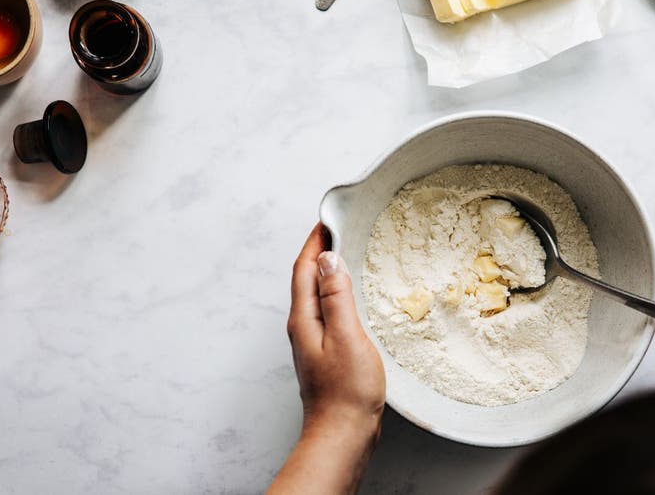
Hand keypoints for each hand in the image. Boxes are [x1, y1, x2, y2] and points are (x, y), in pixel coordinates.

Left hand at [287, 224, 384, 432]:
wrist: (343, 434)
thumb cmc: (346, 391)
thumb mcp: (346, 336)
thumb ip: (336, 296)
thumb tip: (327, 259)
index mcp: (304, 318)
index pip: (303, 269)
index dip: (314, 242)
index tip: (328, 219)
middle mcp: (303, 327)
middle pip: (306, 279)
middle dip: (319, 251)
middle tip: (339, 230)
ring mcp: (313, 341)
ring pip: (316, 295)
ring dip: (327, 272)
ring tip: (346, 254)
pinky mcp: (326, 353)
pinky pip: (327, 311)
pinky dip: (336, 293)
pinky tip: (351, 296)